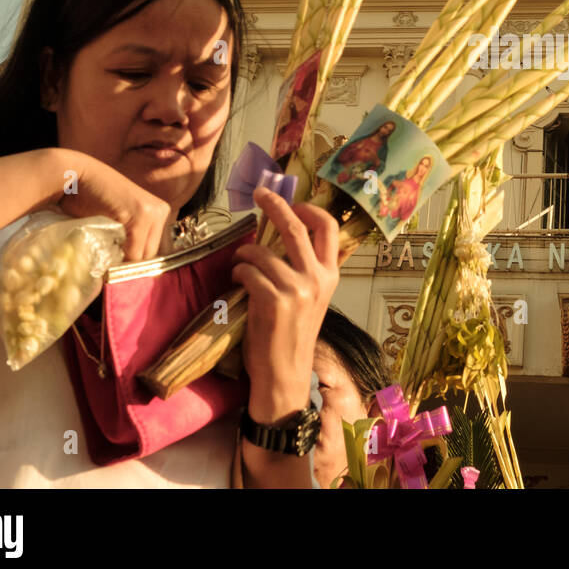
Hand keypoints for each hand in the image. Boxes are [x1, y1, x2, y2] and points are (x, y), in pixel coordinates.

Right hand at [55, 150, 170, 262]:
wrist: (73, 178)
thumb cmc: (88, 200)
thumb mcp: (116, 219)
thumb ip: (127, 238)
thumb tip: (127, 272)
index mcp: (159, 211)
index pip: (152, 250)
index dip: (132, 260)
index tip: (113, 264)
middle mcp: (161, 210)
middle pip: (150, 254)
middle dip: (128, 262)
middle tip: (105, 260)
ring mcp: (154, 212)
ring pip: (142, 256)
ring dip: (122, 260)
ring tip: (102, 250)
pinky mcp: (142, 214)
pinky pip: (134, 252)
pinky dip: (118, 257)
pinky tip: (103, 247)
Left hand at [233, 187, 339, 424]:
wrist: (285, 374)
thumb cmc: (292, 335)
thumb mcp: (309, 298)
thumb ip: (302, 269)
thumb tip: (277, 235)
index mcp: (330, 275)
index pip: (329, 227)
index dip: (308, 208)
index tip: (290, 201)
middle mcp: (318, 278)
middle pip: (295, 226)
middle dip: (274, 204)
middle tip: (259, 194)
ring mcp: (297, 289)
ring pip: (262, 252)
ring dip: (244, 254)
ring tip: (240, 264)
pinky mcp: (273, 301)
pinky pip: (248, 272)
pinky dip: (238, 273)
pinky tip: (237, 283)